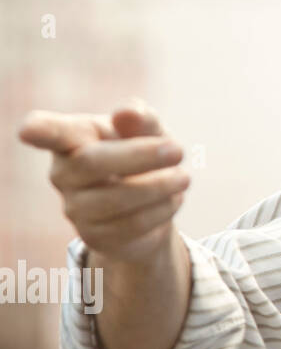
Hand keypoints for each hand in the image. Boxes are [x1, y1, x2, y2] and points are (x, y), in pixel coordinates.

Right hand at [18, 99, 189, 264]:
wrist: (153, 200)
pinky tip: (173, 199)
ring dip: (159, 187)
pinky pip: (131, 225)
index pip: (49, 132)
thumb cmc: (142, 151)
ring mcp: (75, 207)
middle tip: (178, 150)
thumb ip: (141, 119)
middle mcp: (64, 173)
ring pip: (114, 199)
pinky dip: (162, 210)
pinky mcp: (94, 236)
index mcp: (73, 137)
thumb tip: (127, 112)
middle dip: (141, 155)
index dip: (39, 130)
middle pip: (90, 163)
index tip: (29, 130)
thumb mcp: (149, 130)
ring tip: (183, 178)